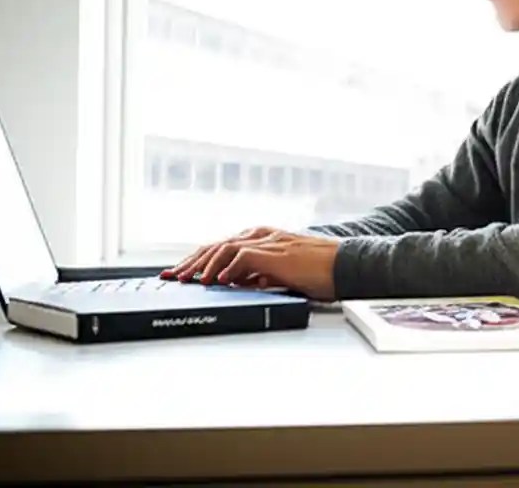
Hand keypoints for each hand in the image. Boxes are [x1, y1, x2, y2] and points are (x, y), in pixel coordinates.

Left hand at [160, 227, 339, 300]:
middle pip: (216, 245)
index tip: (180, 273)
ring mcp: (268, 242)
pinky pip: (243, 256)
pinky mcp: (276, 252)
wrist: (346, 265)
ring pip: (224, 248)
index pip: (220, 247)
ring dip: (202, 265)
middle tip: (171, 277)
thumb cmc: (320, 271)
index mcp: (262, 238)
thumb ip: (260, 273)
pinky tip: (215, 280)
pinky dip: (226, 268)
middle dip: (190, 262)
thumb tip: (238, 282)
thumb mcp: (282, 272)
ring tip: (188, 280)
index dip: (197, 260)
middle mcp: (261, 236)